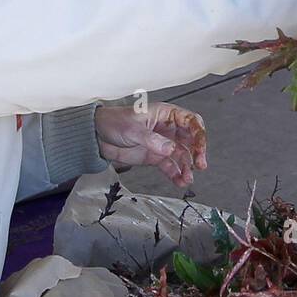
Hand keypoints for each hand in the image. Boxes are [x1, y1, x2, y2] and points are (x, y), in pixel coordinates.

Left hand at [93, 103, 207, 188]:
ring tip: (187, 179)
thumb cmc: (114, 122)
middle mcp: (168, 129)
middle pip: (191, 140)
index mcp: (166, 114)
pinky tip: (179, 182)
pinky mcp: (155, 157)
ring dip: (187, 167)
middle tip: (199, 164)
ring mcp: (162, 144)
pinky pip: (170, 166)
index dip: (199, 133)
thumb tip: (171, 149)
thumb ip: (152, 140)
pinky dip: (176, 174)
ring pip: (182, 155)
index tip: (200, 147)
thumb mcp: (133, 129)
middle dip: (197, 152)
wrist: (96, 136)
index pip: (191, 121)